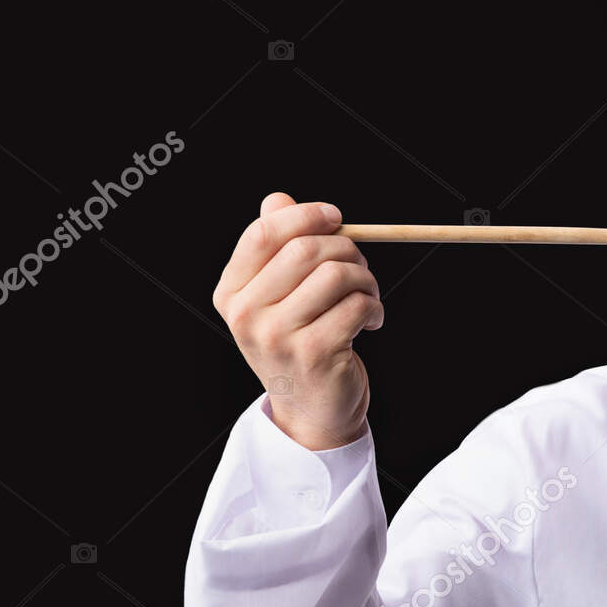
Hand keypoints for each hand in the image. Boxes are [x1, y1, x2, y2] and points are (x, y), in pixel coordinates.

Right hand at [211, 193, 382, 449]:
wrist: (313, 408)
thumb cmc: (301, 341)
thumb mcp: (280, 296)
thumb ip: (277, 247)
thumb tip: (277, 199)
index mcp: (232, 293)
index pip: (263, 233)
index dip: (304, 216)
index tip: (336, 217)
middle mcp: (247, 315)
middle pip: (306, 250)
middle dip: (347, 249)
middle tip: (360, 267)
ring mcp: (277, 337)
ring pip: (337, 275)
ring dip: (366, 280)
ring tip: (367, 296)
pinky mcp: (314, 353)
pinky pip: (357, 305)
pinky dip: (374, 308)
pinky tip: (370, 322)